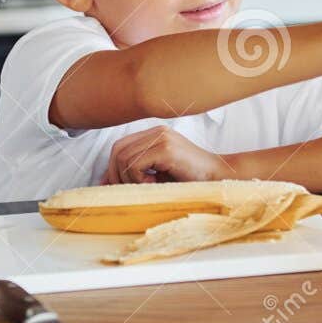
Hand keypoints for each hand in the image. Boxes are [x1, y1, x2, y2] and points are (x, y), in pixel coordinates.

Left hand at [101, 126, 231, 184]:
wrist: (219, 176)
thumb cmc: (191, 178)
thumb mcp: (158, 173)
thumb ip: (135, 172)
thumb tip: (103, 181)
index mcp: (154, 134)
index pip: (120, 146)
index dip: (112, 168)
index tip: (116, 186)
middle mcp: (157, 132)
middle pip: (117, 150)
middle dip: (116, 174)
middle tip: (129, 190)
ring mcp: (162, 138)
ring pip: (124, 158)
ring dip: (130, 179)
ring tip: (148, 186)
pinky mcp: (166, 148)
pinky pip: (135, 165)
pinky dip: (138, 179)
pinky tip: (155, 184)